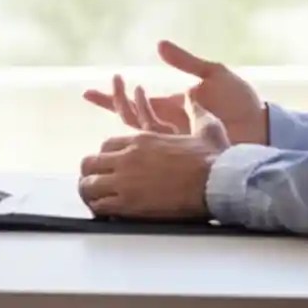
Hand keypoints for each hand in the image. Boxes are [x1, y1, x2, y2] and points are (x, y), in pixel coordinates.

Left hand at [78, 98, 229, 219]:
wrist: (219, 182)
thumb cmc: (215, 157)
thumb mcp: (206, 127)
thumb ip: (196, 111)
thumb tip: (193, 95)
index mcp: (142, 139)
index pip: (106, 145)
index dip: (106, 156)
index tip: (112, 165)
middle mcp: (128, 157)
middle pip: (90, 162)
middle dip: (91, 173)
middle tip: (95, 183)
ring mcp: (126, 180)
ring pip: (89, 184)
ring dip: (90, 192)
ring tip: (94, 200)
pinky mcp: (130, 203)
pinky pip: (100, 206)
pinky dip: (99, 210)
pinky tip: (104, 213)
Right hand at [83, 40, 268, 144]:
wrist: (266, 125)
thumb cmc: (241, 101)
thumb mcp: (213, 74)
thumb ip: (186, 61)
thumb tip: (158, 44)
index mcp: (172, 107)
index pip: (133, 106)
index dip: (110, 99)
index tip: (86, 93)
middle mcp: (169, 125)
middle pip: (130, 118)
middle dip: (114, 103)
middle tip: (106, 86)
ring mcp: (177, 139)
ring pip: (141, 130)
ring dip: (133, 109)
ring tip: (133, 86)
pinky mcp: (188, 149)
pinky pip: (160, 143)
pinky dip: (151, 128)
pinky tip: (150, 110)